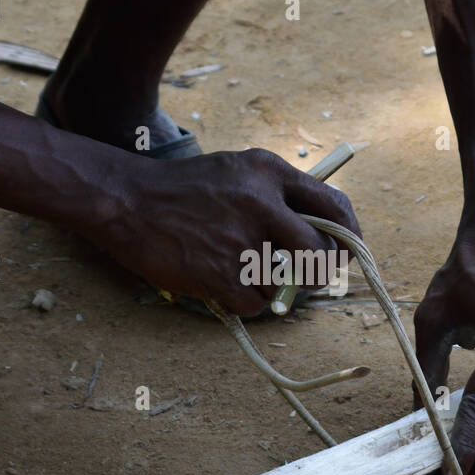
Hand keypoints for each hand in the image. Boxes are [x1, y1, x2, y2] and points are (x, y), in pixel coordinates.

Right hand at [108, 148, 359, 314]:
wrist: (126, 200)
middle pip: (319, 255)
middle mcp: (261, 204)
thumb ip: (280, 192)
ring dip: (272, 288)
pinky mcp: (219, 274)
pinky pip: (257, 305)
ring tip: (244, 271)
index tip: (344, 253)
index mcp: (269, 173)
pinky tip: (225, 284)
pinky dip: (246, 302)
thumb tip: (323, 229)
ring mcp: (240, 241)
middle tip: (303, 276)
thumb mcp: (238, 169)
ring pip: (287, 285)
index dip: (348, 236)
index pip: (335, 206)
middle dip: (317, 273)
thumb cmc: (185, 188)